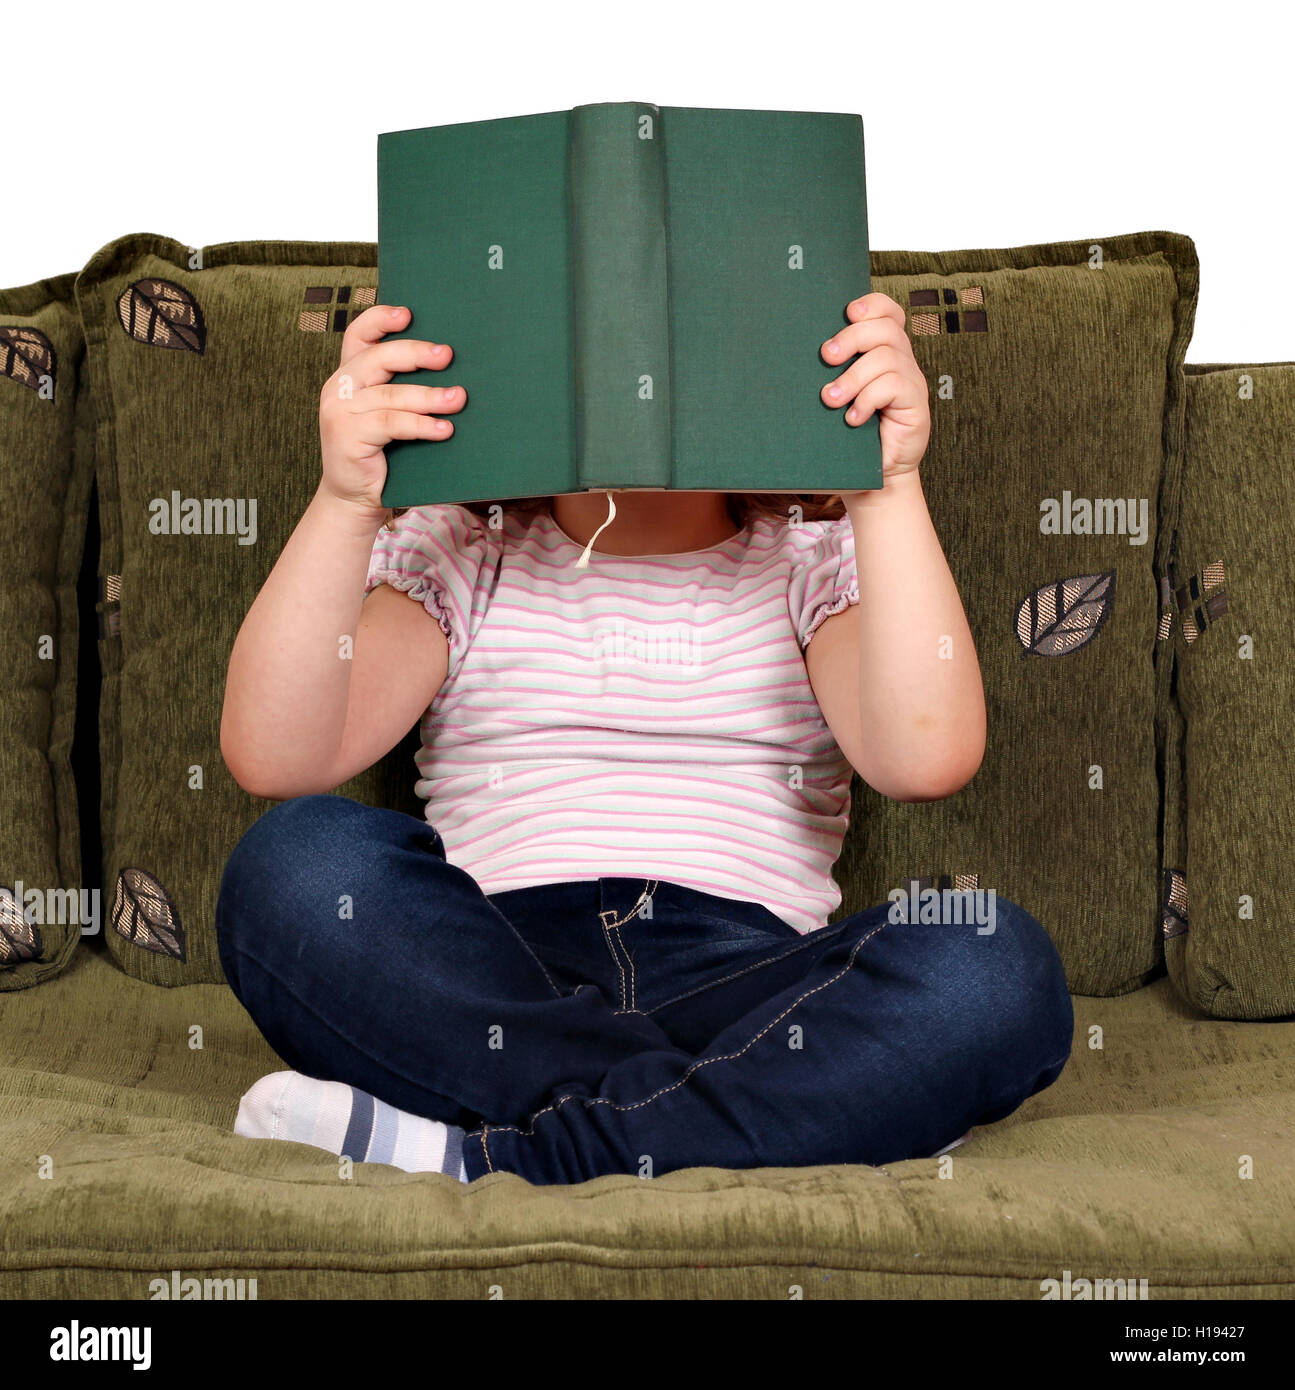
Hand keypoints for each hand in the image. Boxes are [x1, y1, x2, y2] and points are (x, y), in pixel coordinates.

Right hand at [317, 305, 465, 526]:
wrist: (355, 496)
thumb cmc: (381, 452)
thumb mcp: (387, 414)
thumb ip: (401, 388)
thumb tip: (450, 368)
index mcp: (349, 374)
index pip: (359, 335)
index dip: (381, 320)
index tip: (409, 314)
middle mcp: (340, 387)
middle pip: (378, 359)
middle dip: (416, 354)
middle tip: (447, 355)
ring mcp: (340, 411)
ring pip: (390, 395)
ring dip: (429, 396)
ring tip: (458, 399)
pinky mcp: (347, 436)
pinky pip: (391, 424)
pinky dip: (421, 425)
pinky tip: (445, 430)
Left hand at [820, 291, 929, 493]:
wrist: (872, 479)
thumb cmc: (849, 437)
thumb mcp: (836, 399)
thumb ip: (828, 375)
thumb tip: (788, 354)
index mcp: (884, 353)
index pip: (888, 313)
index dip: (872, 305)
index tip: (847, 312)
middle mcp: (902, 362)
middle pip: (885, 329)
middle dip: (852, 337)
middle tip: (826, 358)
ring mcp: (911, 383)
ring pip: (886, 357)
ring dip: (853, 377)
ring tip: (831, 400)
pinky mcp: (916, 405)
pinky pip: (893, 385)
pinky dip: (867, 399)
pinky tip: (853, 418)